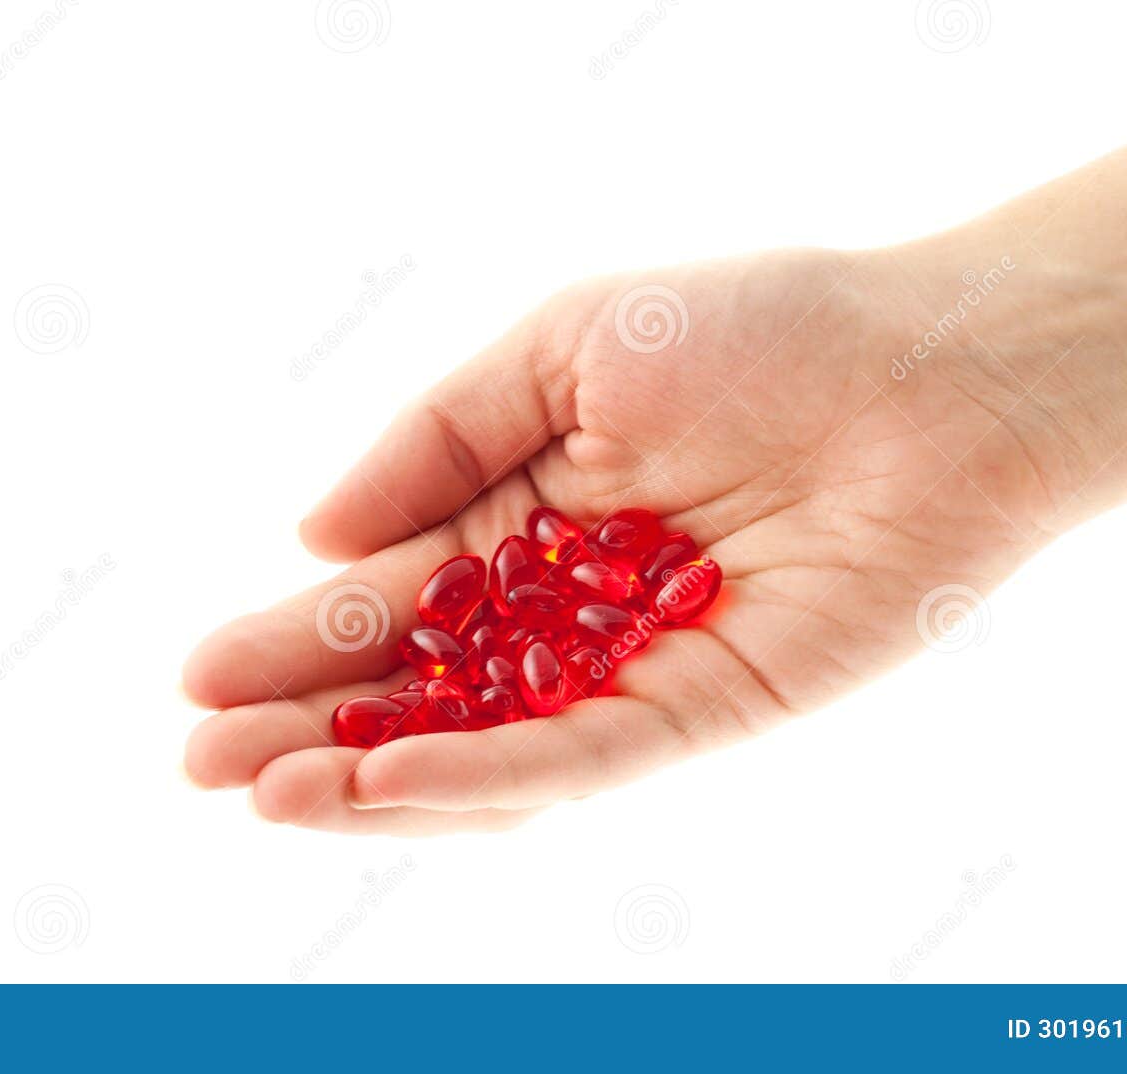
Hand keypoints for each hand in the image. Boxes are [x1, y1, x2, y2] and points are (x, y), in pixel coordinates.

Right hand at [181, 244, 1063, 833]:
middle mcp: (567, 610)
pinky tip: (389, 779)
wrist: (929, 371)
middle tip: (201, 760)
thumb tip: (316, 534)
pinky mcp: (703, 712)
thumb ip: (437, 440)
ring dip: (374, 776)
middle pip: (420, 687)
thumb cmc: (758, 331)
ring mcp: (630, 670)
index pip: (393, 596)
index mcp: (528, 516)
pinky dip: (485, 775)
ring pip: (485, 746)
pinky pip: (581, 757)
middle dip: (310, 726)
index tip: (197, 675)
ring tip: (266, 796)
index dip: (297, 636)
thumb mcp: (559, 349)